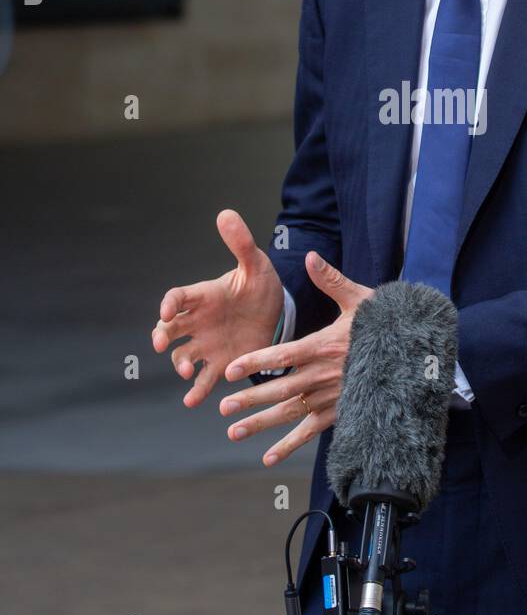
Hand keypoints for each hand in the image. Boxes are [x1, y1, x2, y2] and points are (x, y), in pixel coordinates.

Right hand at [151, 209, 283, 406]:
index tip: (167, 312)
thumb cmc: (260, 285)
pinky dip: (196, 390)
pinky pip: (204, 379)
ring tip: (186, 372)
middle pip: (171, 329)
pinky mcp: (220, 363)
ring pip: (183, 355)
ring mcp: (206, 344)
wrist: (277, 313)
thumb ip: (240, 243)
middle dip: (162, 336)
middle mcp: (198, 322)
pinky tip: (193, 401)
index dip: (169, 304)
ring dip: (180, 364)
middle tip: (162, 344)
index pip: (178, 298)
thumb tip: (226, 213)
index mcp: (203, 296)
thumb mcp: (255, 264)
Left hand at [219, 251, 373, 465]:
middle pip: (282, 388)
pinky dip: (290, 445)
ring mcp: (333, 396)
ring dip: (262, 423)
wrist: (415, 353)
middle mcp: (325, 374)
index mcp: (325, 345)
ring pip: (292, 412)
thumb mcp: (360, 298)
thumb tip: (312, 256)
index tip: (230, 370)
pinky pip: (312, 431)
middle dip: (251, 399)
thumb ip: (331, 280)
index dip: (256, 361)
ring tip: (234, 431)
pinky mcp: (341, 412)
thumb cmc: (386, 324)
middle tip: (223, 407)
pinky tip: (268, 456)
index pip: (284, 354)